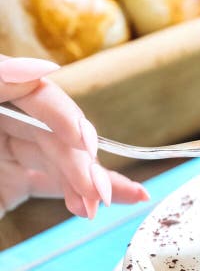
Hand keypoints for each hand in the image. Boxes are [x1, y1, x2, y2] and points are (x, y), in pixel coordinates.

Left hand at [0, 57, 147, 217]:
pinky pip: (53, 184)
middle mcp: (4, 120)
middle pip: (56, 134)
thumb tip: (39, 68)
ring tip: (100, 202)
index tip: (84, 141)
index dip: (64, 115)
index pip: (37, 94)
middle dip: (80, 163)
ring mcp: (9, 152)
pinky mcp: (14, 183)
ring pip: (62, 161)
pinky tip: (116, 198)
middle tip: (95, 189)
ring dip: (87, 183)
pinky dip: (84, 194)